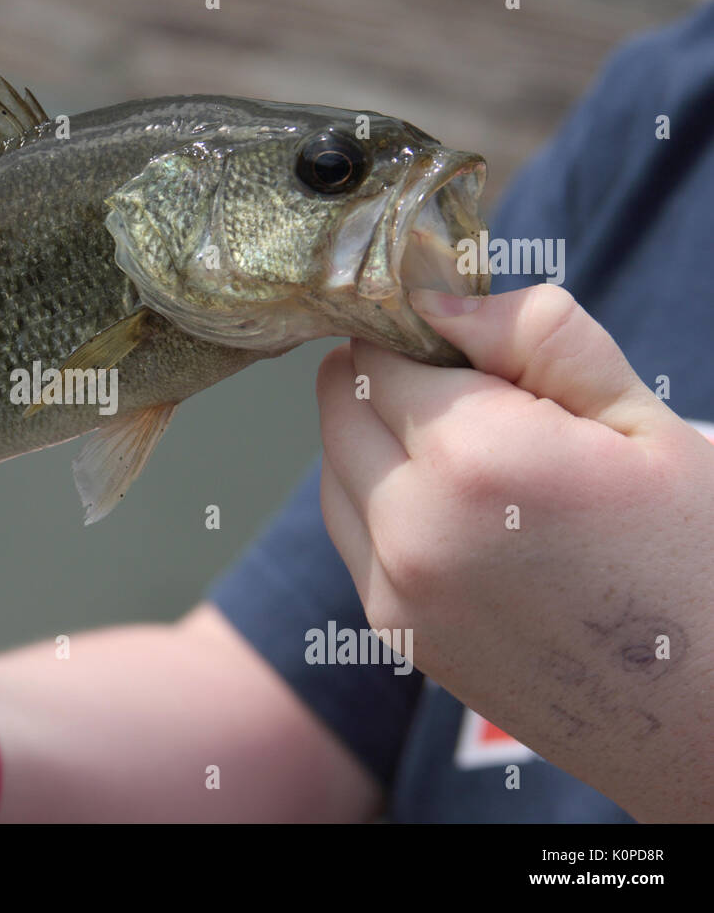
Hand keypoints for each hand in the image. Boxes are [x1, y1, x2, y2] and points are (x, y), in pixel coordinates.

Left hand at [316, 284, 713, 820]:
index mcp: (473, 458)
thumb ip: (534, 338)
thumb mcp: (640, 420)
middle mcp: (410, 527)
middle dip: (385, 378)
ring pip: (333, 469)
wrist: (708, 713)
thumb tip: (434, 298)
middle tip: (467, 390)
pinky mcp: (395, 631)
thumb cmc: (696, 556)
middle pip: (338, 405)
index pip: (377, 352)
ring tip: (471, 455)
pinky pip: (352, 534)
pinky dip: (380, 502)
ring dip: (375, 439)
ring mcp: (394, 588)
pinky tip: (461, 513)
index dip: (414, 332)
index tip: (459, 339)